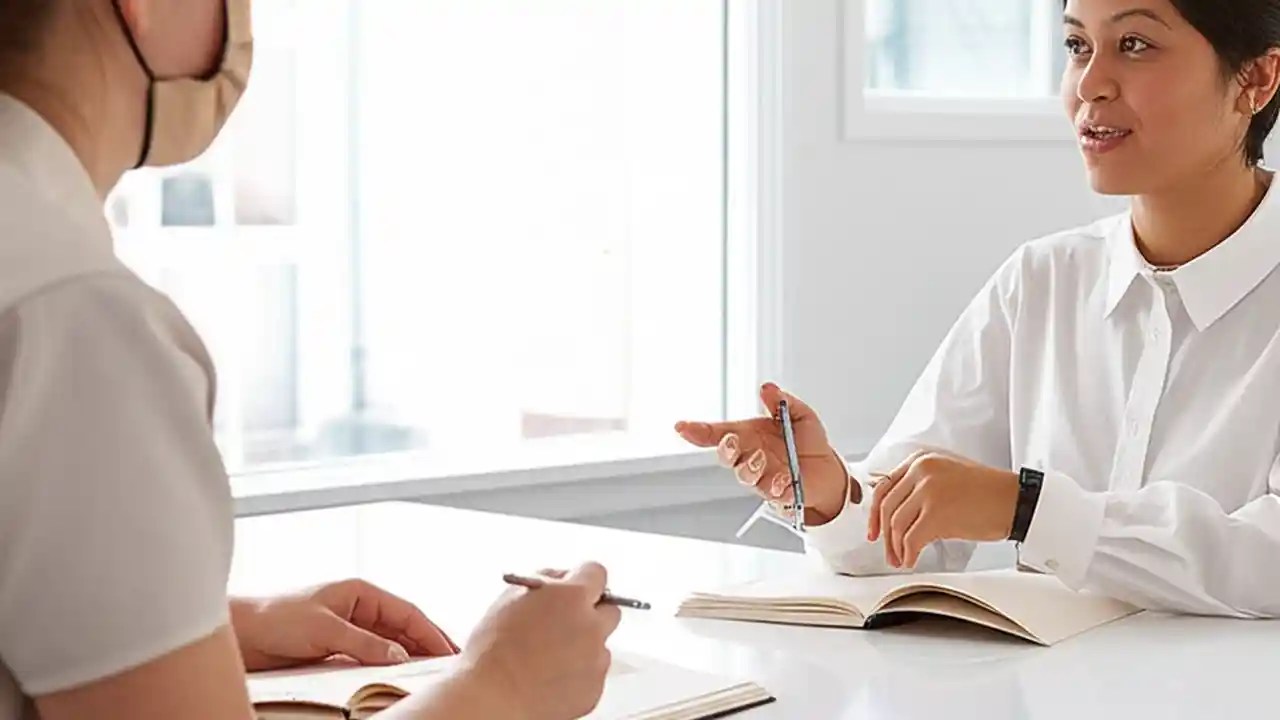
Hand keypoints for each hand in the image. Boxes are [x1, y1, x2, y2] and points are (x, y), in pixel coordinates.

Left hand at [231, 579, 458, 671]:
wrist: (242, 631)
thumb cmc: (277, 617)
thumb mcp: (326, 629)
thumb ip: (364, 643)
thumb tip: (399, 655)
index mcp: (360, 592)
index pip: (407, 612)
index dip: (431, 632)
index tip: (449, 651)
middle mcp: (358, 608)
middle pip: (402, 628)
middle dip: (426, 645)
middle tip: (449, 665)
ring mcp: (348, 628)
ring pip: (388, 643)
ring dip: (408, 657)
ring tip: (428, 674)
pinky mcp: (336, 647)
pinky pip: (370, 656)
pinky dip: (385, 666)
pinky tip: (395, 678)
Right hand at [459, 563, 620, 719]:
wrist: (494, 696)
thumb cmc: (494, 650)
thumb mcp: (512, 598)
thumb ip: (545, 582)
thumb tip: (558, 581)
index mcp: (571, 597)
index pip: (596, 572)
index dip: (584, 580)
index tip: (576, 588)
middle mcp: (592, 625)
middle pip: (609, 609)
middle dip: (591, 613)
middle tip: (565, 622)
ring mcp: (597, 659)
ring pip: (600, 644)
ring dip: (584, 646)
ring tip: (549, 657)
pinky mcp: (595, 688)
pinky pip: (594, 673)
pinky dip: (579, 673)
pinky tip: (551, 676)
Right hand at [675, 383, 851, 525]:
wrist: (827, 470)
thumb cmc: (808, 441)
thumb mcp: (800, 415)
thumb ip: (782, 402)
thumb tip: (767, 388)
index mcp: (749, 435)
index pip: (717, 433)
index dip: (697, 431)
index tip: (682, 427)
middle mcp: (749, 456)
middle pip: (725, 456)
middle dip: (725, 450)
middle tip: (733, 442)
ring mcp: (760, 476)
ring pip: (744, 475)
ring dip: (751, 468)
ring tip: (764, 460)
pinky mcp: (775, 493)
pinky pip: (770, 493)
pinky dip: (776, 486)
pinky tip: (786, 480)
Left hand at [867, 450, 1018, 568]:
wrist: (1013, 500)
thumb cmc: (984, 492)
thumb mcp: (945, 474)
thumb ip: (918, 484)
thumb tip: (894, 511)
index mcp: (920, 460)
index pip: (884, 487)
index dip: (874, 513)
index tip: (874, 531)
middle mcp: (920, 470)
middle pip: (886, 507)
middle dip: (884, 535)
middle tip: (887, 551)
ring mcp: (927, 490)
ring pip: (896, 525)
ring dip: (896, 547)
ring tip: (901, 559)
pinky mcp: (936, 513)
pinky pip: (911, 539)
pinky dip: (908, 553)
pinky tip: (911, 560)